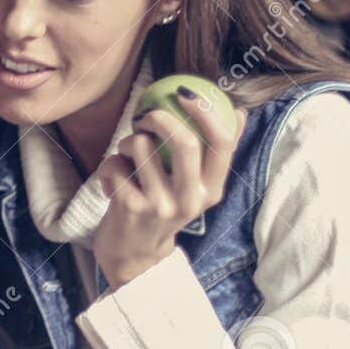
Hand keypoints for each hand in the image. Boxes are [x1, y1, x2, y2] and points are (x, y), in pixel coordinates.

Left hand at [91, 91, 246, 287]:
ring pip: (141, 146)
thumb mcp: (194, 189)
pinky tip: (113, 180)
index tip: (185, 92)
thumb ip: (213, 155)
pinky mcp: (130, 207)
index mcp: (212, 190)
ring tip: (127, 157)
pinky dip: (109, 165)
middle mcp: (191, 199)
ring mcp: (160, 205)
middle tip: (147, 115)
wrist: (133, 257)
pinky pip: (114, 163)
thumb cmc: (163, 210)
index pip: (222, 143)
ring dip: (127, 143)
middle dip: (160, 117)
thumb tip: (240, 112)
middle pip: (184, 142)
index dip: (205, 111)